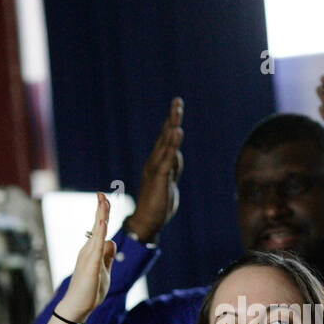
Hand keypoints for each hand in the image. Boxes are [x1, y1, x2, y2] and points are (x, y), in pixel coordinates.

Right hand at [58, 192, 115, 323]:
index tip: (104, 199)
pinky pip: (96, 246)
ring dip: (101, 215)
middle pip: (97, 225)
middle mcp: (89, 249)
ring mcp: (89, 256)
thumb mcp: (105, 270)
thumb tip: (112, 241)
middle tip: (102, 193)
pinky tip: (102, 223)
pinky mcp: (91, 264)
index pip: (100, 228)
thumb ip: (108, 256)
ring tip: (103, 200)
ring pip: (97, 231)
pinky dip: (100, 233)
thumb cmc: (90, 291)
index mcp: (93, 251)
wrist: (78, 307)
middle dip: (101, 208)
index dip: (103, 213)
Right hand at [127, 97, 184, 242]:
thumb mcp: (170, 182)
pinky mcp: (159, 178)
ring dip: (172, 127)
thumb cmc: (158, 204)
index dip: (172, 123)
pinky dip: (172, 145)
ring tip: (177, 111)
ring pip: (165, 143)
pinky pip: (166, 158)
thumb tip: (176, 154)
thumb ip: (173, 168)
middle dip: (172, 118)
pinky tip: (176, 133)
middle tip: (178, 101)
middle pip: (165, 135)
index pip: (166, 139)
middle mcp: (155, 162)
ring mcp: (156, 169)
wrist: (146, 222)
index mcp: (158, 163)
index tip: (177, 107)